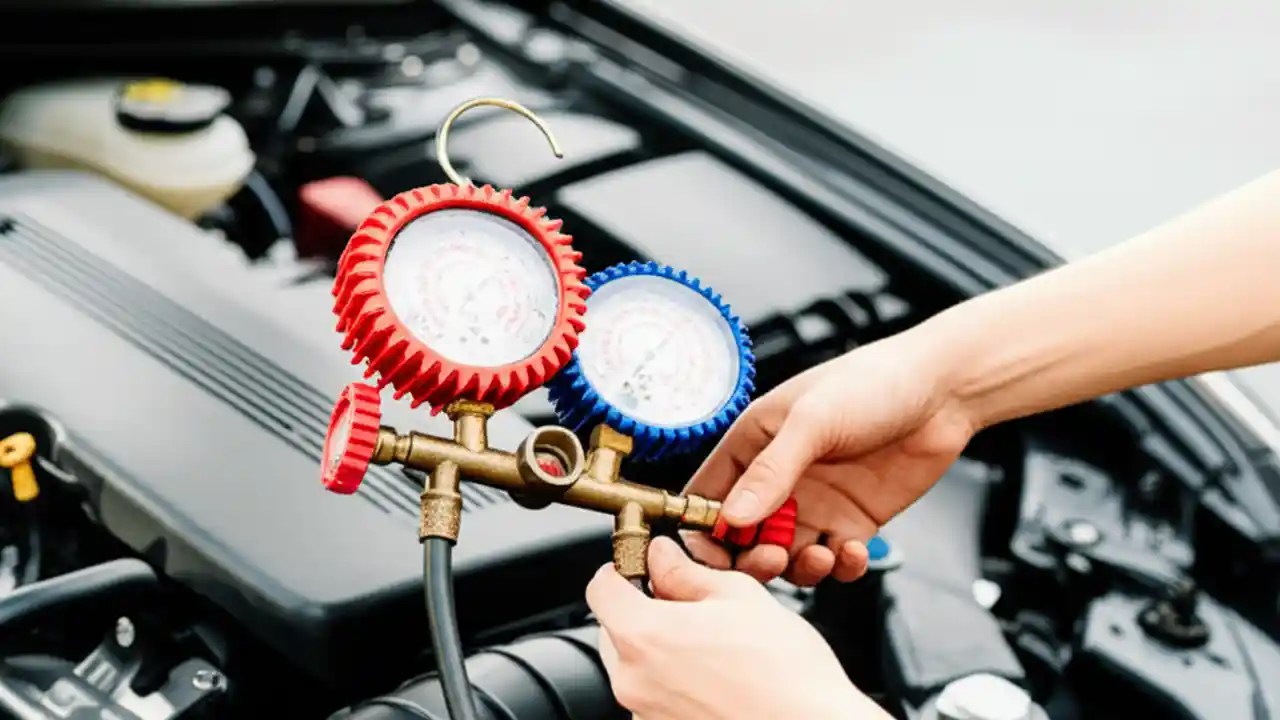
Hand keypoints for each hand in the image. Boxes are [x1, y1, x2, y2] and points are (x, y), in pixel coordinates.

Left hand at [586, 537, 888, 719]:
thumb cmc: (786, 673)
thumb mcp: (739, 597)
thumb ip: (687, 572)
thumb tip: (662, 556)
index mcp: (643, 636)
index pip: (600, 588)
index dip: (624, 568)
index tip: (647, 566)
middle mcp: (633, 682)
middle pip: (614, 629)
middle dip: (644, 611)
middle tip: (690, 606)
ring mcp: (645, 715)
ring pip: (636, 666)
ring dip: (661, 650)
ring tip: (713, 647)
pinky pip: (654, 699)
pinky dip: (674, 684)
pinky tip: (716, 680)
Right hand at [685, 333, 975, 584]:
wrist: (944, 391)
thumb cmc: (873, 383)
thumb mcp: (814, 421)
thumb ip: (771, 471)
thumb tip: (731, 517)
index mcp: (753, 442)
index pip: (708, 494)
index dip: (703, 528)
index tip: (714, 554)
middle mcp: (778, 477)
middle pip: (742, 537)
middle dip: (751, 557)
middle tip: (772, 558)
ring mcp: (815, 503)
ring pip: (785, 557)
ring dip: (797, 568)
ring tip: (820, 556)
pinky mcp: (852, 522)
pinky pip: (832, 560)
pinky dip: (839, 567)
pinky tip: (852, 550)